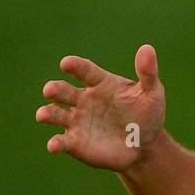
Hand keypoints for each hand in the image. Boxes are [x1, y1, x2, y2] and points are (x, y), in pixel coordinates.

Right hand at [35, 44, 165, 171]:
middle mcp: (83, 99)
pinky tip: (54, 145)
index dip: (76, 66)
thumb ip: (147, 72)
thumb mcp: (152, 93)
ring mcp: (77, 120)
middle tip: (50, 89)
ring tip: (42, 115)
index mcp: (101, 83)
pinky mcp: (74, 142)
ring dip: (47, 113)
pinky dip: (55, 143)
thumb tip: (147, 48)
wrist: (146, 147)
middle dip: (55, 89)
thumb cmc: (147, 115)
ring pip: (55, 113)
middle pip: (63, 90)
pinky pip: (61, 141)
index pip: (85, 71)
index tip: (67, 63)